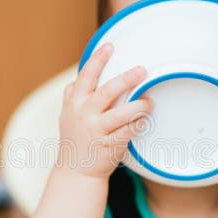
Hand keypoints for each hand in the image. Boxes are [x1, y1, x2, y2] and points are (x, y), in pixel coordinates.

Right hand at [58, 43, 151, 178]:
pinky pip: (127, 132)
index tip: (110, 46)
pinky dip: (137, 124)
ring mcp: (96, 131)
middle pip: (106, 92)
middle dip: (125, 79)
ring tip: (149, 100)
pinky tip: (144, 119)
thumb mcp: (67, 114)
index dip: (98, 60)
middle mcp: (84, 114)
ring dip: (137, 105)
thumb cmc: (76, 139)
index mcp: (75, 103)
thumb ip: (72, 95)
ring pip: (119, 114)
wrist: (75, 171)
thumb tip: (77, 75)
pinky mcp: (108, 145)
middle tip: (142, 70)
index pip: (86, 76)